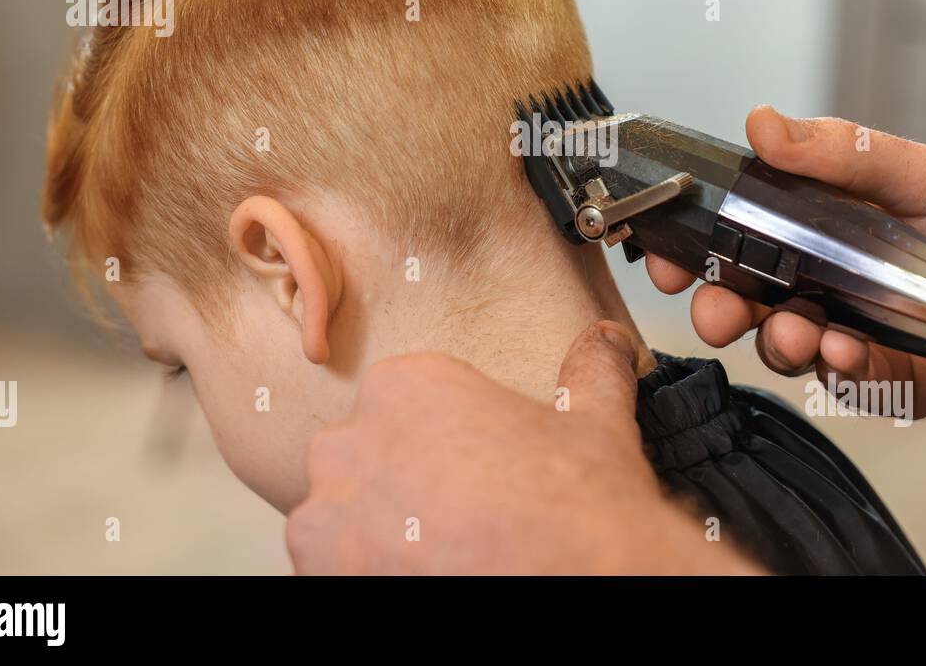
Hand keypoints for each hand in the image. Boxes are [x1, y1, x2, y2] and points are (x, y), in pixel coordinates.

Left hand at [286, 321, 762, 573]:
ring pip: (341, 522)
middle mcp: (351, 444)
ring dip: (378, 537)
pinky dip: (370, 574)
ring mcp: (327, 519)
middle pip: (364, 461)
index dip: (441, 444)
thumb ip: (589, 371)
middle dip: (401, 487)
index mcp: (406, 386)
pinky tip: (430, 574)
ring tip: (444, 555)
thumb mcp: (596, 424)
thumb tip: (605, 340)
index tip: (475, 471)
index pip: (402, 405)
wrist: (584, 585)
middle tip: (461, 517)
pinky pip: (334, 570)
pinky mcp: (320, 577)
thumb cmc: (582, 513)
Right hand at [648, 105, 925, 430]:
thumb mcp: (922, 168)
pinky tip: (849, 346)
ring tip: (796, 328)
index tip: (664, 247)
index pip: (736, 236)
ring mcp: (853, 332)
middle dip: (714, 305)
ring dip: (772, 340)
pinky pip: (840, 381)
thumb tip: (763, 122)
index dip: (690, 245)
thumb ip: (838, 152)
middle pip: (742, 299)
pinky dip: (835, 366)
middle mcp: (827, 281)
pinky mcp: (888, 379)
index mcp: (823, 227)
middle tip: (715, 304)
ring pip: (781, 346)